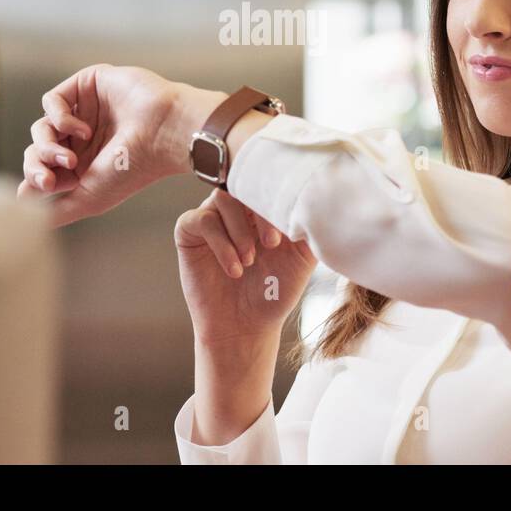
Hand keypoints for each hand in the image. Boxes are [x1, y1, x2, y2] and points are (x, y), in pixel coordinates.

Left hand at [18, 63, 223, 225]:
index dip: (36, 177)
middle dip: (39, 163)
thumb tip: (19, 205)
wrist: (162, 135)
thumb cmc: (133, 170)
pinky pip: (51, 100)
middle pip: (38, 148)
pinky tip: (80, 130)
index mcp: (85, 164)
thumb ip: (56, 209)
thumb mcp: (89, 198)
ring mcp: (84, 111)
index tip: (45, 186)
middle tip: (50, 178)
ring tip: (70, 157)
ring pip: (41, 126)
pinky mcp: (86, 86)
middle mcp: (82, 138)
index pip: (43, 169)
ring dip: (47, 144)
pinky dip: (59, 118)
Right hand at [175, 188, 316, 345]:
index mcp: (262, 207)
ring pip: (222, 199)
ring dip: (240, 231)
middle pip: (244, 184)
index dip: (276, 201)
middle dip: (260, 213)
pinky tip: (234, 269)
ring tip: (249, 262)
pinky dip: (221, 244)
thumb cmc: (274, 291)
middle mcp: (236, 208)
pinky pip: (201, 219)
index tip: (284, 236)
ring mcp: (211, 217)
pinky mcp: (188, 232)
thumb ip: (309, 226)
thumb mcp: (302, 257)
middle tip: (272, 244)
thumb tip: (321, 197)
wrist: (245, 327)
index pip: (268, 183)